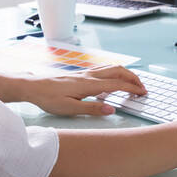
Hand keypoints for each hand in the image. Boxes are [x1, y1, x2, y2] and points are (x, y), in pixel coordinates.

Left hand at [22, 65, 147, 115]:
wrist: (34, 87)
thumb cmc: (49, 98)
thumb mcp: (70, 108)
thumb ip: (93, 108)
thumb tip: (112, 109)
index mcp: (89, 84)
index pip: (117, 84)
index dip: (132, 88)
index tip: (142, 93)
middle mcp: (89, 76)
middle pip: (118, 71)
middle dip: (133, 78)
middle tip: (142, 88)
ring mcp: (85, 73)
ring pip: (112, 68)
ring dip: (125, 74)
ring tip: (132, 83)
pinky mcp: (81, 74)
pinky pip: (104, 70)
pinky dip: (115, 73)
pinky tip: (113, 82)